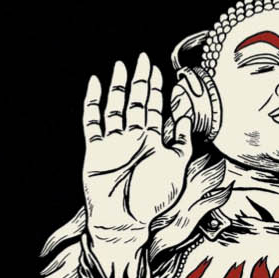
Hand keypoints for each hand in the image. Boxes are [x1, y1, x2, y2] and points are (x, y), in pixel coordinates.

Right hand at [83, 55, 195, 256]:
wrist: (126, 218)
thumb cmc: (153, 198)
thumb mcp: (178, 166)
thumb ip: (181, 139)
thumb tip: (186, 111)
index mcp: (154, 141)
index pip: (155, 109)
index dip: (157, 89)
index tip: (159, 68)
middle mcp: (134, 138)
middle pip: (136, 103)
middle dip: (140, 81)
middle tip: (143, 59)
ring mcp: (114, 141)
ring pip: (116, 107)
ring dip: (118, 87)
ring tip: (121, 66)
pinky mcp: (95, 147)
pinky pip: (92, 120)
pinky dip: (93, 102)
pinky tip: (95, 85)